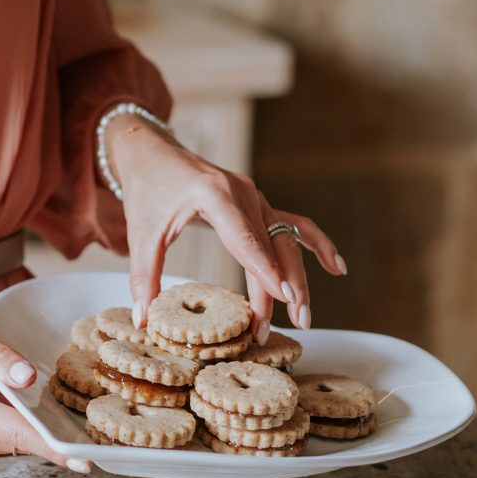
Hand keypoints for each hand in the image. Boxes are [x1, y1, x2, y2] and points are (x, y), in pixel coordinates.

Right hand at [0, 303, 91, 473]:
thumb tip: (29, 377)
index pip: (17, 433)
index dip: (53, 448)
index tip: (84, 462)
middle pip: (22, 443)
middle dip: (50, 434)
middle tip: (78, 419)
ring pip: (14, 446)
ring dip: (32, 431)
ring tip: (36, 405)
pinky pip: (2, 446)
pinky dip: (16, 433)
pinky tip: (15, 410)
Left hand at [105, 119, 347, 340]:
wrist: (151, 152)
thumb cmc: (146, 189)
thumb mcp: (140, 233)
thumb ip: (144, 277)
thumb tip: (143, 320)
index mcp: (214, 194)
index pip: (244, 238)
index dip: (264, 269)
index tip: (284, 296)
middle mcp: (242, 192)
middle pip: (272, 244)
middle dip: (285, 287)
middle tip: (294, 325)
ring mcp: (253, 196)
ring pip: (284, 241)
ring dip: (296, 277)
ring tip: (303, 317)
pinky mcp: (256, 203)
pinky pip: (293, 224)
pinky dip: (315, 244)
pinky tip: (336, 267)